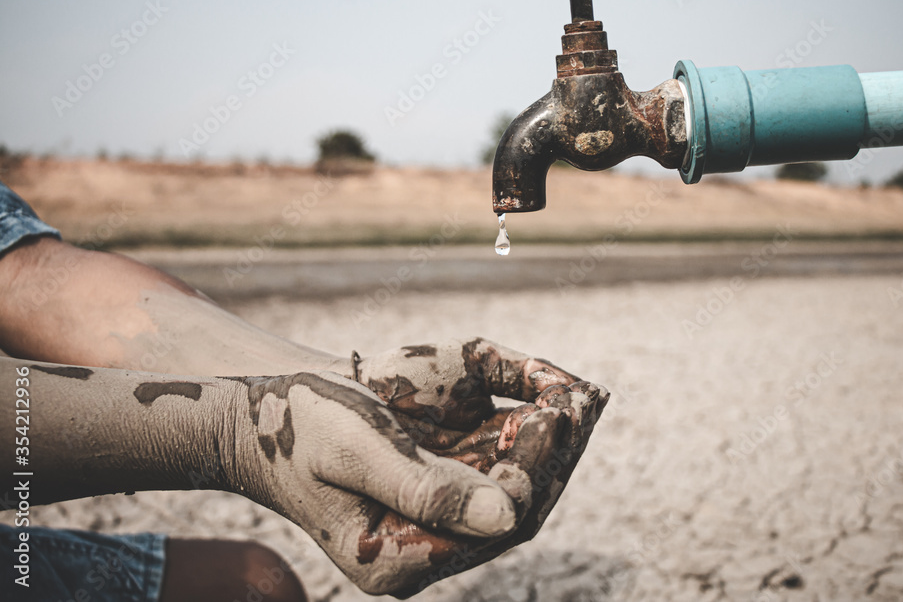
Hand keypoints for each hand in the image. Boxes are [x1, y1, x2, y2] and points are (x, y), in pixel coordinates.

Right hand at [230, 338, 607, 596]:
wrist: (270, 408)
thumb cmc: (303, 430)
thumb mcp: (358, 453)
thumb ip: (427, 489)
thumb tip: (509, 517)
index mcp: (398, 559)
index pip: (489, 528)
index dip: (531, 473)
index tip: (556, 417)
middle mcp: (428, 543)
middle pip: (513, 507)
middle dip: (552, 453)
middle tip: (585, 401)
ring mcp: (438, 510)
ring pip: (514, 481)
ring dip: (551, 439)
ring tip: (586, 395)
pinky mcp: (443, 475)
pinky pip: (498, 454)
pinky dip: (527, 422)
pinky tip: (553, 391)